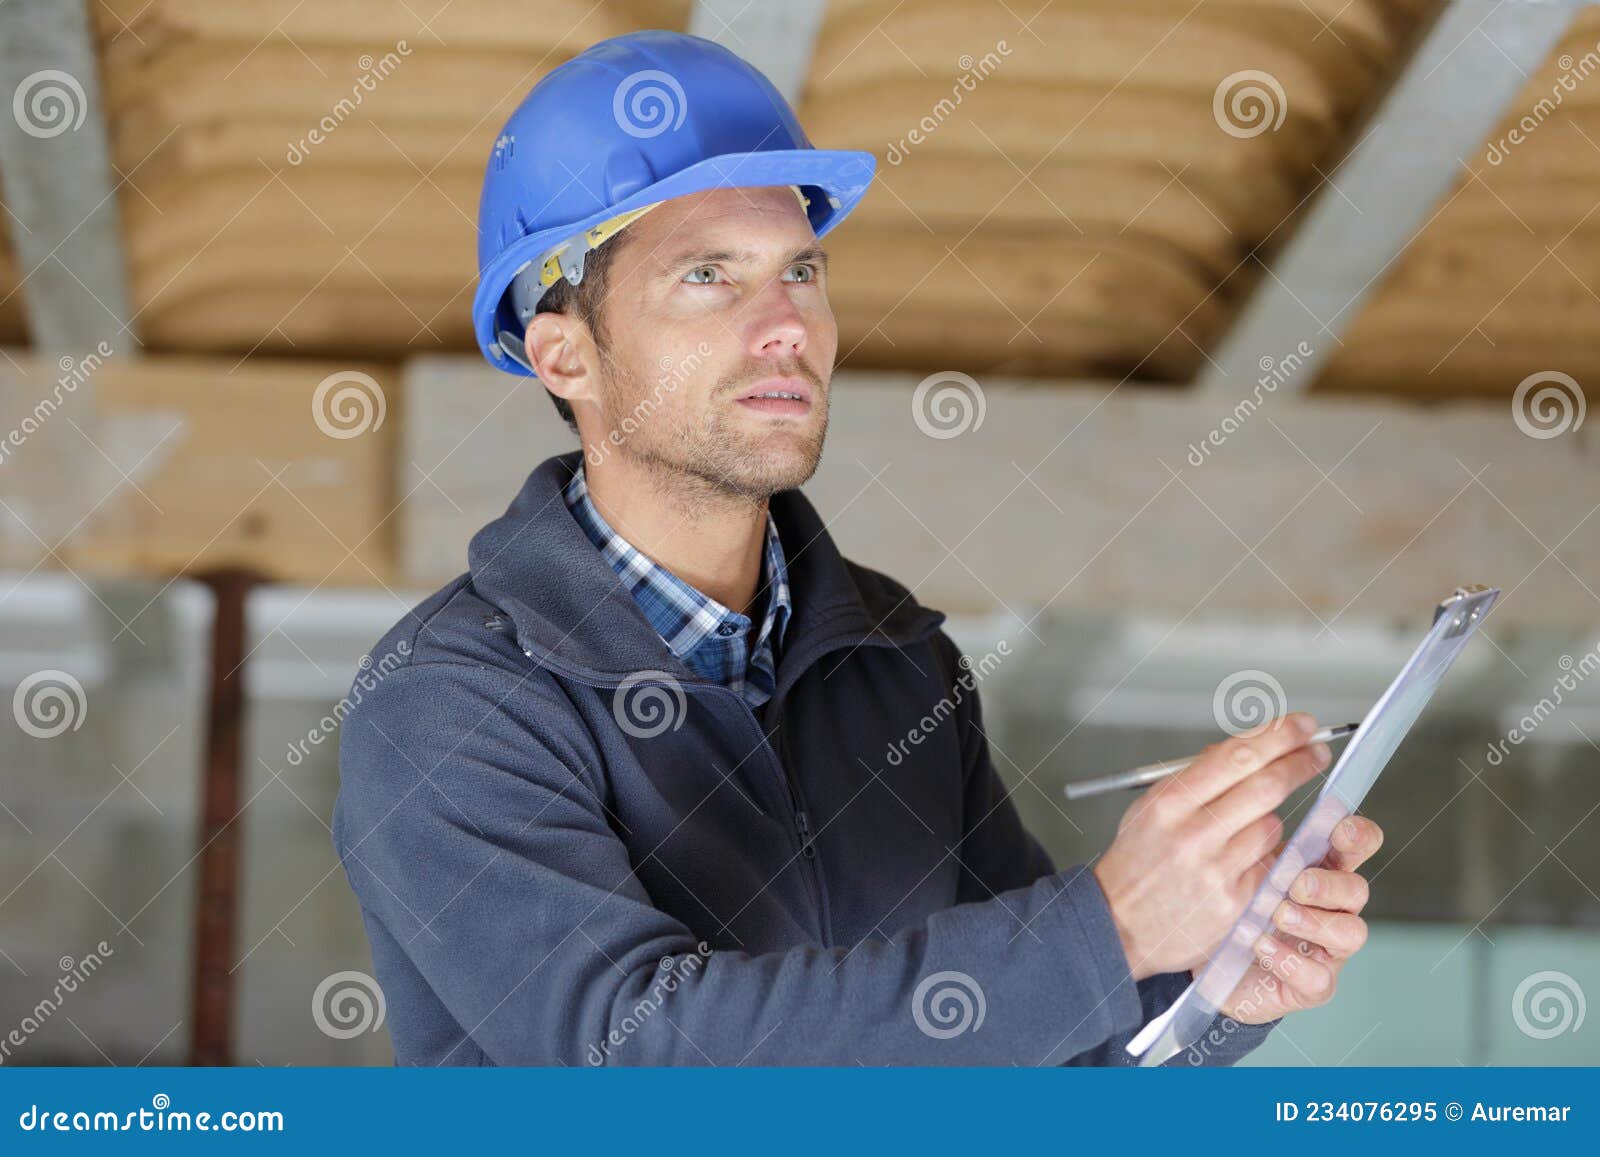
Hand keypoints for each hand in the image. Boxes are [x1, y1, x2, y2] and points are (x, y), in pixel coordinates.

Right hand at [1092, 712, 1332, 980]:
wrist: (1119, 924)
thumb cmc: (1135, 863)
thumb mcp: (1150, 809)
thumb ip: (1194, 779)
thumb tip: (1243, 749)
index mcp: (1170, 802)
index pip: (1236, 756)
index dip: (1278, 736)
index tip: (1302, 726)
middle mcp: (1193, 833)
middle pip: (1266, 785)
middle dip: (1300, 762)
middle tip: (1317, 752)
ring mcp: (1217, 870)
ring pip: (1271, 826)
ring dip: (1270, 818)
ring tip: (1246, 826)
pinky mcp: (1235, 901)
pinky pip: (1268, 865)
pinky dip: (1264, 856)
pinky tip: (1244, 860)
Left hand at [1202, 814, 1383, 1023]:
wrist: (1212, 962)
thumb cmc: (1233, 905)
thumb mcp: (1241, 865)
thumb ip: (1255, 838)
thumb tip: (1255, 802)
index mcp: (1320, 868)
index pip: (1357, 845)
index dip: (1358, 836)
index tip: (1340, 829)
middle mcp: (1332, 908)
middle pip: (1357, 889)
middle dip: (1331, 884)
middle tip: (1298, 883)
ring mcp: (1328, 949)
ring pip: (1350, 933)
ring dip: (1315, 921)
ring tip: (1278, 913)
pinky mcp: (1312, 985)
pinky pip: (1319, 978)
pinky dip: (1291, 961)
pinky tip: (1263, 946)